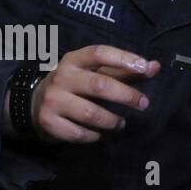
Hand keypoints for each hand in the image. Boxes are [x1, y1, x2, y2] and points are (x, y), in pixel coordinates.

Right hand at [28, 45, 160, 143]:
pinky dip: (93, 136)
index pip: (100, 53)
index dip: (124, 58)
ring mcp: (53, 100)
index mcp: (73, 59)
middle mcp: (61, 77)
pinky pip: (78, 133)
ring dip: (111, 121)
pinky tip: (99, 134)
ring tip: (121, 123)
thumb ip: (124, 71)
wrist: (36, 103)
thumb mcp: (94, 73)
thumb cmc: (75, 84)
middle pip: (99, 85)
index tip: (146, 68)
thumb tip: (155, 67)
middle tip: (143, 104)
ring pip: (90, 114)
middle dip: (126, 95)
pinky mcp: (48, 121)